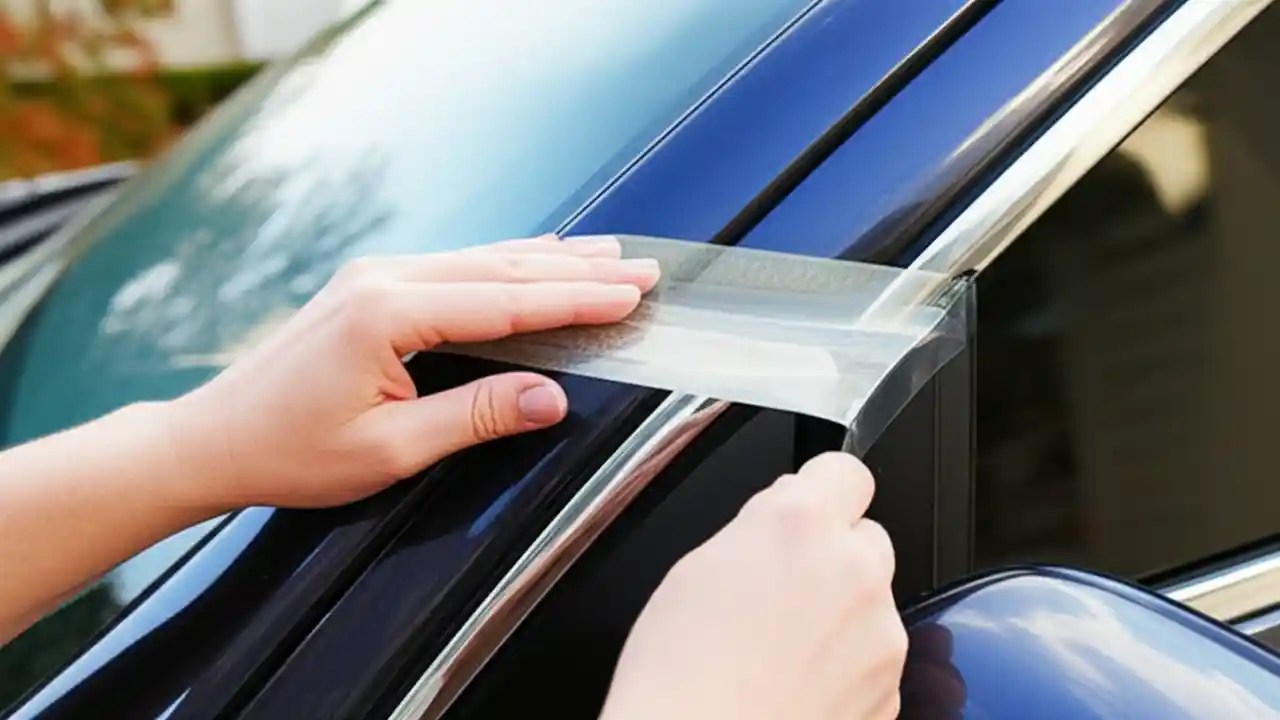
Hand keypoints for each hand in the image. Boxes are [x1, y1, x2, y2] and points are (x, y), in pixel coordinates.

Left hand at [167, 235, 658, 509]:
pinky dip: (506, 266)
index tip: (632, 295)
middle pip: (501, 269)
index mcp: (386, 315)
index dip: (575, 300)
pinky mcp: (370, 287)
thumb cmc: (290, 451)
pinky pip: (455, 267)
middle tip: (644, 270)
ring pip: (481, 260)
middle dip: (578, 272)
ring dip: (549, 260)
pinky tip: (536, 261)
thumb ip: (475, 417)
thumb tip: (552, 398)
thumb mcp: (389, 450)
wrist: (213, 438)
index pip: (505, 302)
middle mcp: (382, 279)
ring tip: (609, 256)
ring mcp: (374, 276)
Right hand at [600, 452, 906, 719]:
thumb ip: (756, 530)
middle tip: (781, 592)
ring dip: (840, 617)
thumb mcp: (694, 570)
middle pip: (867, 538)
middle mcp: (853, 571)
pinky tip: (793, 685)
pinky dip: (846, 669)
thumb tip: (780, 522)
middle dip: (833, 557)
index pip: (845, 471)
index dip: (822, 492)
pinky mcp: (892, 691)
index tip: (805, 510)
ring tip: (777, 653)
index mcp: (800, 526)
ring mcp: (881, 635)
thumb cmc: (680, 678)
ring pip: (874, 603)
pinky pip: (875, 661)